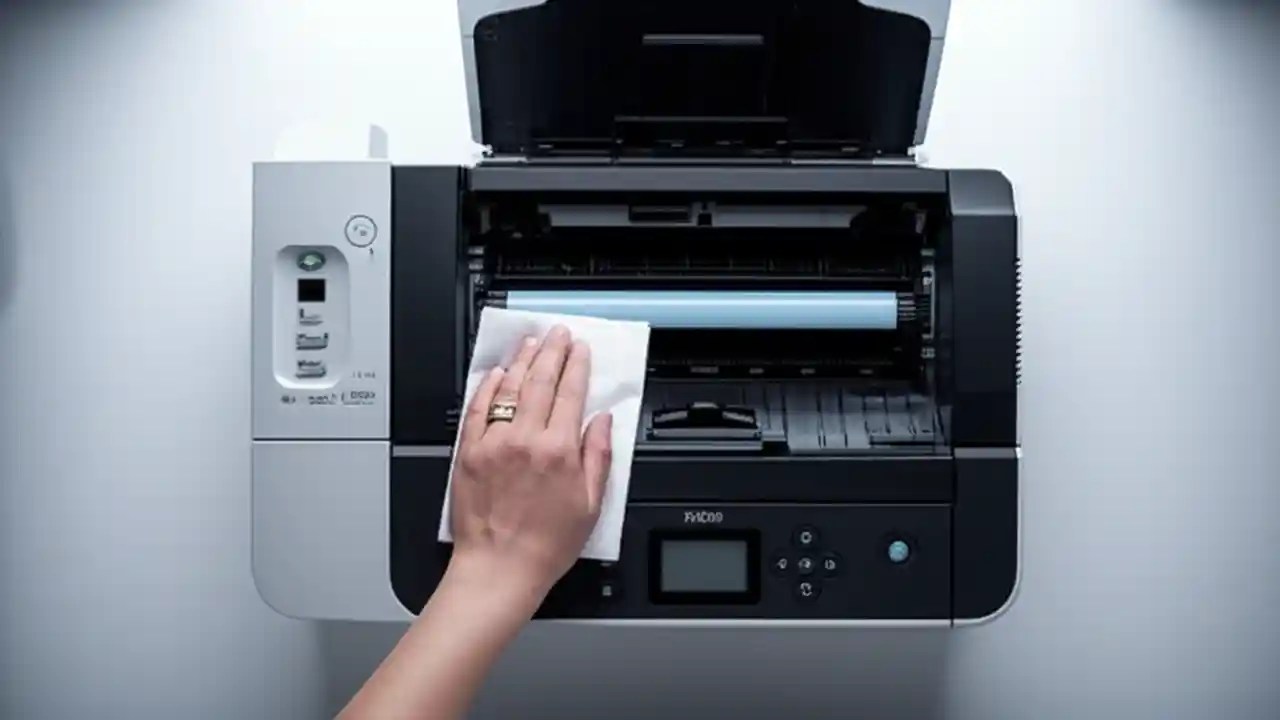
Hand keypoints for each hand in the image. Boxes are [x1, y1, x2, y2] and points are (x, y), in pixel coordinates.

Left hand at [448, 324, 612, 599]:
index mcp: (559, 451)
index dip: (578, 365)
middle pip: (541, 381)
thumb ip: (598, 457)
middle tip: (558, 334)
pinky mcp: (469, 453)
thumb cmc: (544, 545)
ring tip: (531, 343)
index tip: (581, 350)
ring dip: (523, 361)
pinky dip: (488, 387)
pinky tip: (496, 374)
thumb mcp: (590, 504)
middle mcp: (525, 440)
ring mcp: (494, 444)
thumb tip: (602, 423)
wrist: (499, 568)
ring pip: (509, 388)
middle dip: (552, 352)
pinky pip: (477, 409)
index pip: (571, 393)